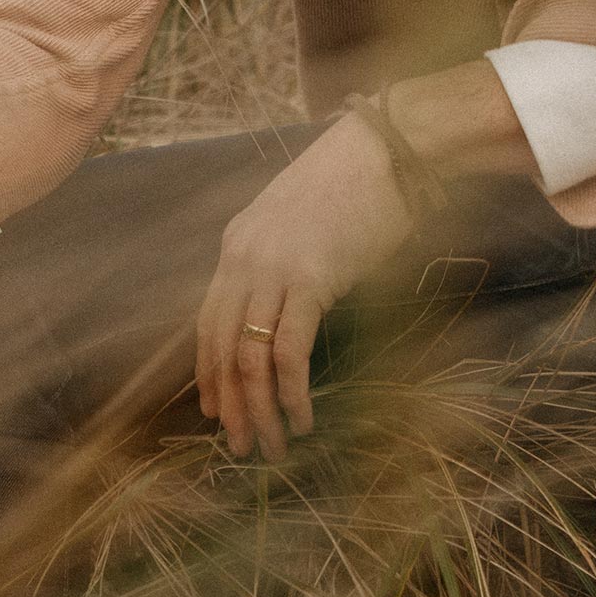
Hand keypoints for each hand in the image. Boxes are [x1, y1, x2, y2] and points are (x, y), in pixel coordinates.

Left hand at [194, 111, 412, 462]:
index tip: (214, 411)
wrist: (386, 149)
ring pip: (249, 357)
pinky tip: (303, 418)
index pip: (208, 322)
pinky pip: (289, 351)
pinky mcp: (310, 279)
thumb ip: (283, 258)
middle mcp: (244, 258)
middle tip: (240, 447)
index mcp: (237, 244)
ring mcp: (273, 268)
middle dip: (229, 405)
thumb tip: (288, 305)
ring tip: (273, 447)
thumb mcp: (301, 221)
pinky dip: (292, 393)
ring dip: (259, 410)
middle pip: (222, 347)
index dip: (209, 372)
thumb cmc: (356, 183)